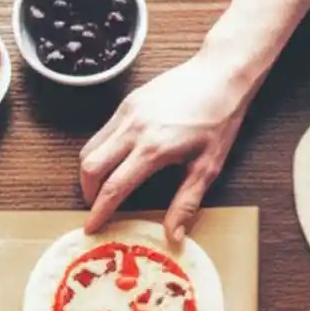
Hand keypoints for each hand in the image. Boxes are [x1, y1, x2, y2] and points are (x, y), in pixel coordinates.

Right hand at [80, 52, 250, 240]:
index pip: (114, 187)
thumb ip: (186, 203)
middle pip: (91, 167)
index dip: (99, 211)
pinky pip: (102, 132)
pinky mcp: (128, 102)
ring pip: (91, 148)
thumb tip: (172, 236)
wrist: (221, 74)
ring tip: (102, 186)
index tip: (91, 227)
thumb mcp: (208, 167)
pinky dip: (100, 151)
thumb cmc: (219, 121)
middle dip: (87, 192)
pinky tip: (115, 160)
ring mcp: (127, 112)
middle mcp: (134, 129)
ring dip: (91, 171)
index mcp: (153, 149)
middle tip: (96, 207)